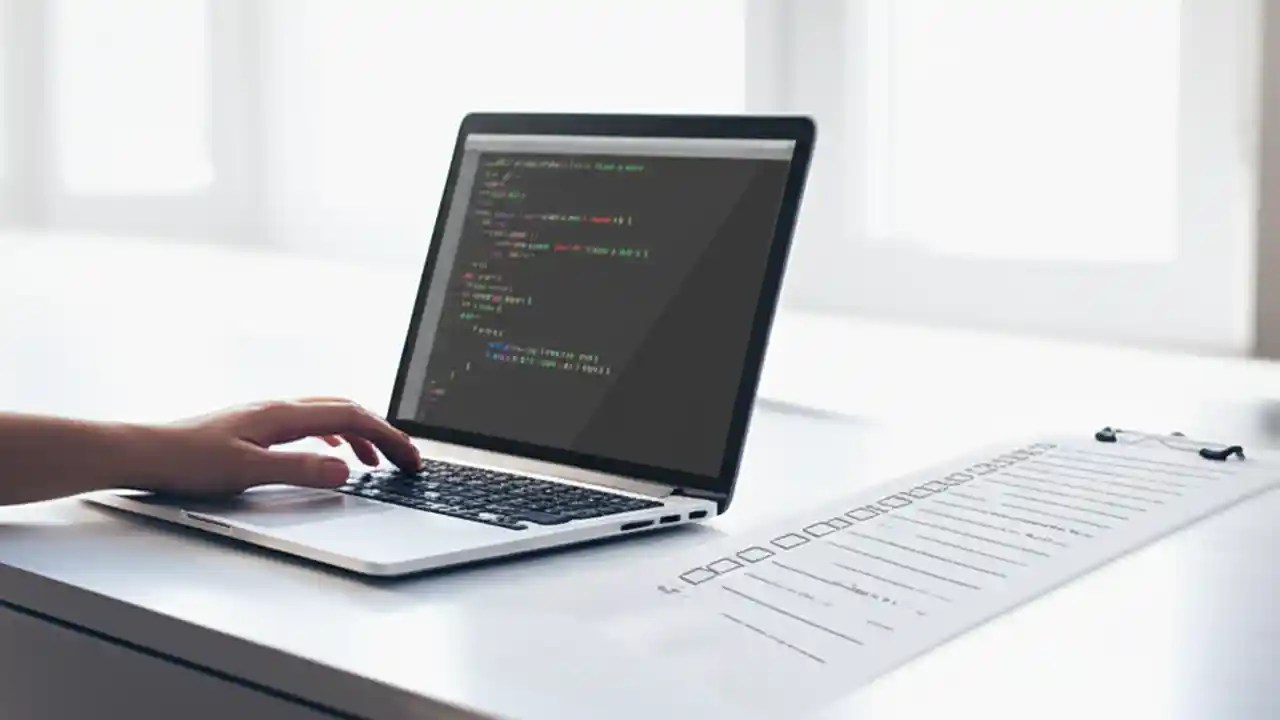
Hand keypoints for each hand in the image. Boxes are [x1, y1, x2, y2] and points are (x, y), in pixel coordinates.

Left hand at [135, 398, 420, 495]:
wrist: (141, 453)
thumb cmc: (186, 461)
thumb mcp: (249, 471)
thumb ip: (300, 470)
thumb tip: (346, 472)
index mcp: (283, 414)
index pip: (352, 416)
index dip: (389, 436)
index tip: (412, 458)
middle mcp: (278, 408)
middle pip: (347, 410)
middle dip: (383, 433)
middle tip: (407, 459)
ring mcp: (266, 416)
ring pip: (329, 415)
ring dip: (360, 434)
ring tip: (376, 461)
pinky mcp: (254, 428)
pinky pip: (309, 424)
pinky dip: (334, 436)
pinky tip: (329, 455)